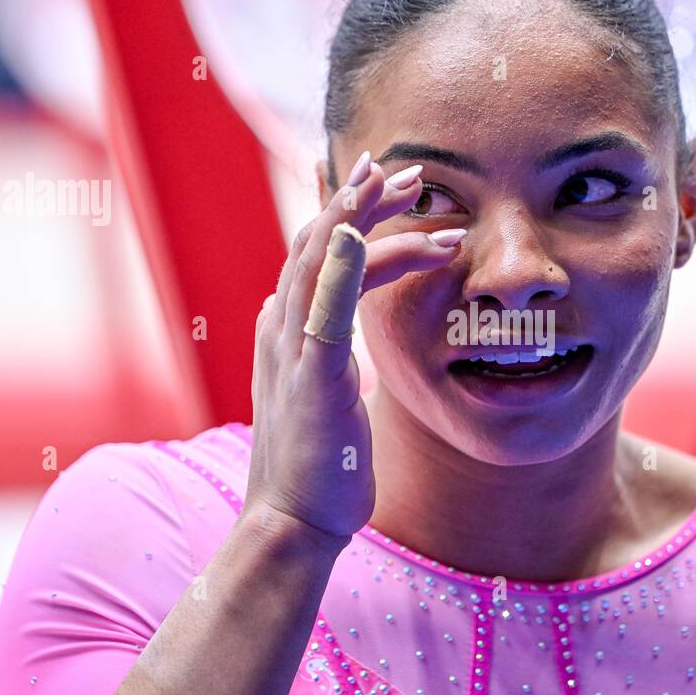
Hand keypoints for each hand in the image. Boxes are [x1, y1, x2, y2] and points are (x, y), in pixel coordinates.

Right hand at [243, 151, 465, 545]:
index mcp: (288, 330)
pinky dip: (339, 263)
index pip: (316, 251)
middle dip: (364, 198)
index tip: (388, 180)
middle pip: (319, 240)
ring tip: (411, 189)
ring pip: (320, 259)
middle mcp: (282, 327)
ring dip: (364, 216)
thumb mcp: (324, 396)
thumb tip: (333, 338)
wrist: (293, 521)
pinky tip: (360, 231)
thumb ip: (326, 357)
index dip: (349, 209)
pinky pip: (323, 308)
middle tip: (413, 173)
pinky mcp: (310, 376)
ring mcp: (292, 349)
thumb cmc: (317, 466)